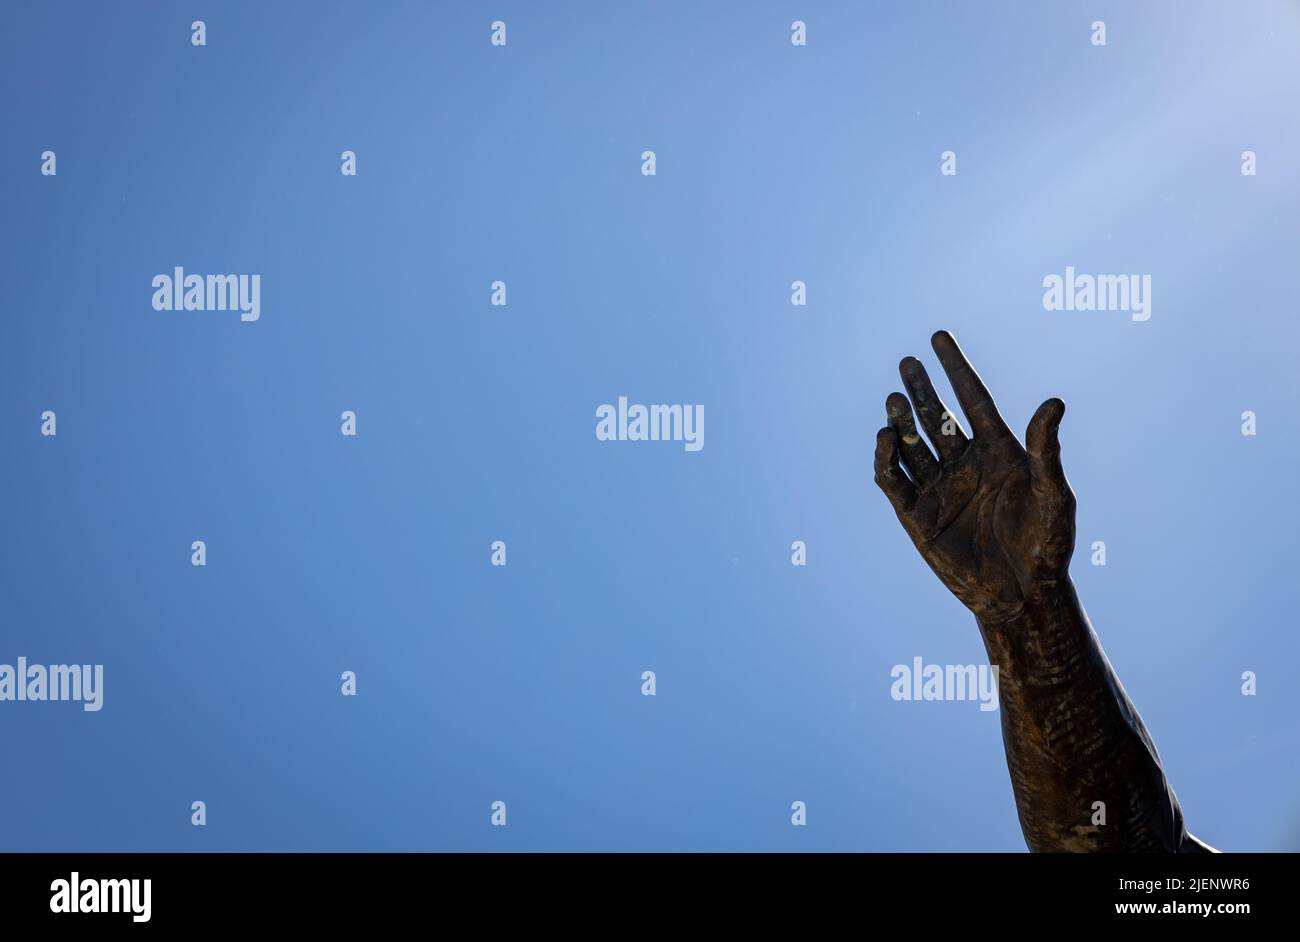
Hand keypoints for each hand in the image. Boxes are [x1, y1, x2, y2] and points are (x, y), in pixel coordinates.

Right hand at [873, 330, 1075, 622]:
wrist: (1020, 595)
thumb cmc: (1045, 544)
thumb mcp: (1053, 494)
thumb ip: (1045, 450)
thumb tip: (1054, 403)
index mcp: (999, 452)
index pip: (973, 399)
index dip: (956, 368)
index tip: (939, 337)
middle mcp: (966, 464)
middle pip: (938, 417)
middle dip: (922, 389)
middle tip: (908, 363)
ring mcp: (939, 488)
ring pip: (913, 443)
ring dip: (902, 420)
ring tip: (895, 399)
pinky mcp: (917, 514)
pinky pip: (894, 479)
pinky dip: (886, 457)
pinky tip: (886, 437)